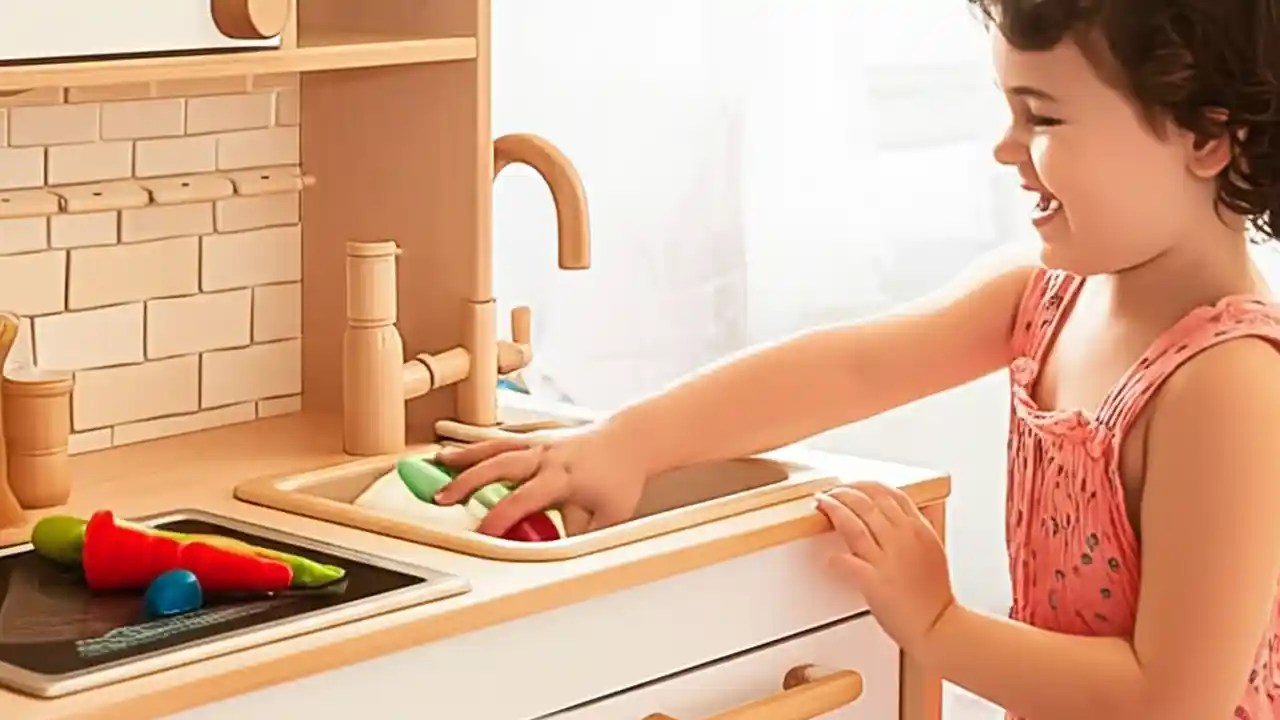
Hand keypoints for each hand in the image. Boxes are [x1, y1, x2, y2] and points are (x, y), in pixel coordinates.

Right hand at [432, 426, 647, 537]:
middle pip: (499, 467)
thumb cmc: (620, 477)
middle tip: (442, 499)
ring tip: (435, 466)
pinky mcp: (535, 440)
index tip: (480, 535)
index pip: (522, 500)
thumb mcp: (610, 515)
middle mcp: (546, 457)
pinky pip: (500, 442)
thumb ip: (582, 537)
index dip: (499, 519)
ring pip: (495, 449)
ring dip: (464, 458)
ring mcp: (539, 445)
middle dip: (468, 482)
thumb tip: (558, 556)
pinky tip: (455, 454)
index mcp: (562, 477)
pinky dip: (476, 447)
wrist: (631, 440)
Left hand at [815, 481, 956, 654]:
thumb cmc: (933, 595)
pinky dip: (834, 558)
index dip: (865, 485)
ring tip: (821, 504)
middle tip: (830, 491)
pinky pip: (846, 563)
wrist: (939, 627)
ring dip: (833, 509)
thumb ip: (913, 529)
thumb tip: (893, 515)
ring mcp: (889, 560)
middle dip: (844, 491)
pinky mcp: (875, 582)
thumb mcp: (932, 550)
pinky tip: (828, 558)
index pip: (890, 493)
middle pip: (869, 502)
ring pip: (854, 523)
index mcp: (919, 530)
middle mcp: (904, 539)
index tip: (851, 485)